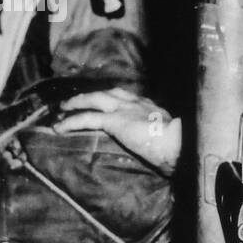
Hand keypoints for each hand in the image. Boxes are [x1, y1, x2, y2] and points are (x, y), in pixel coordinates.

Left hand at [54, 88, 180, 174]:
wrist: (181, 144)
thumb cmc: (181, 147)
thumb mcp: (172, 138)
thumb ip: (162, 138)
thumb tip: (163, 149)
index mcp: (152, 108)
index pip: (129, 98)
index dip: (114, 99)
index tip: (106, 103)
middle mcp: (137, 103)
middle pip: (109, 93)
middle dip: (91, 96)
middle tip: (76, 101)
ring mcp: (125, 109)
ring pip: (94, 99)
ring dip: (77, 103)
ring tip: (62, 109)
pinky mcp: (115, 121)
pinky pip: (88, 118)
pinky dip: (72, 121)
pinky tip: (60, 127)